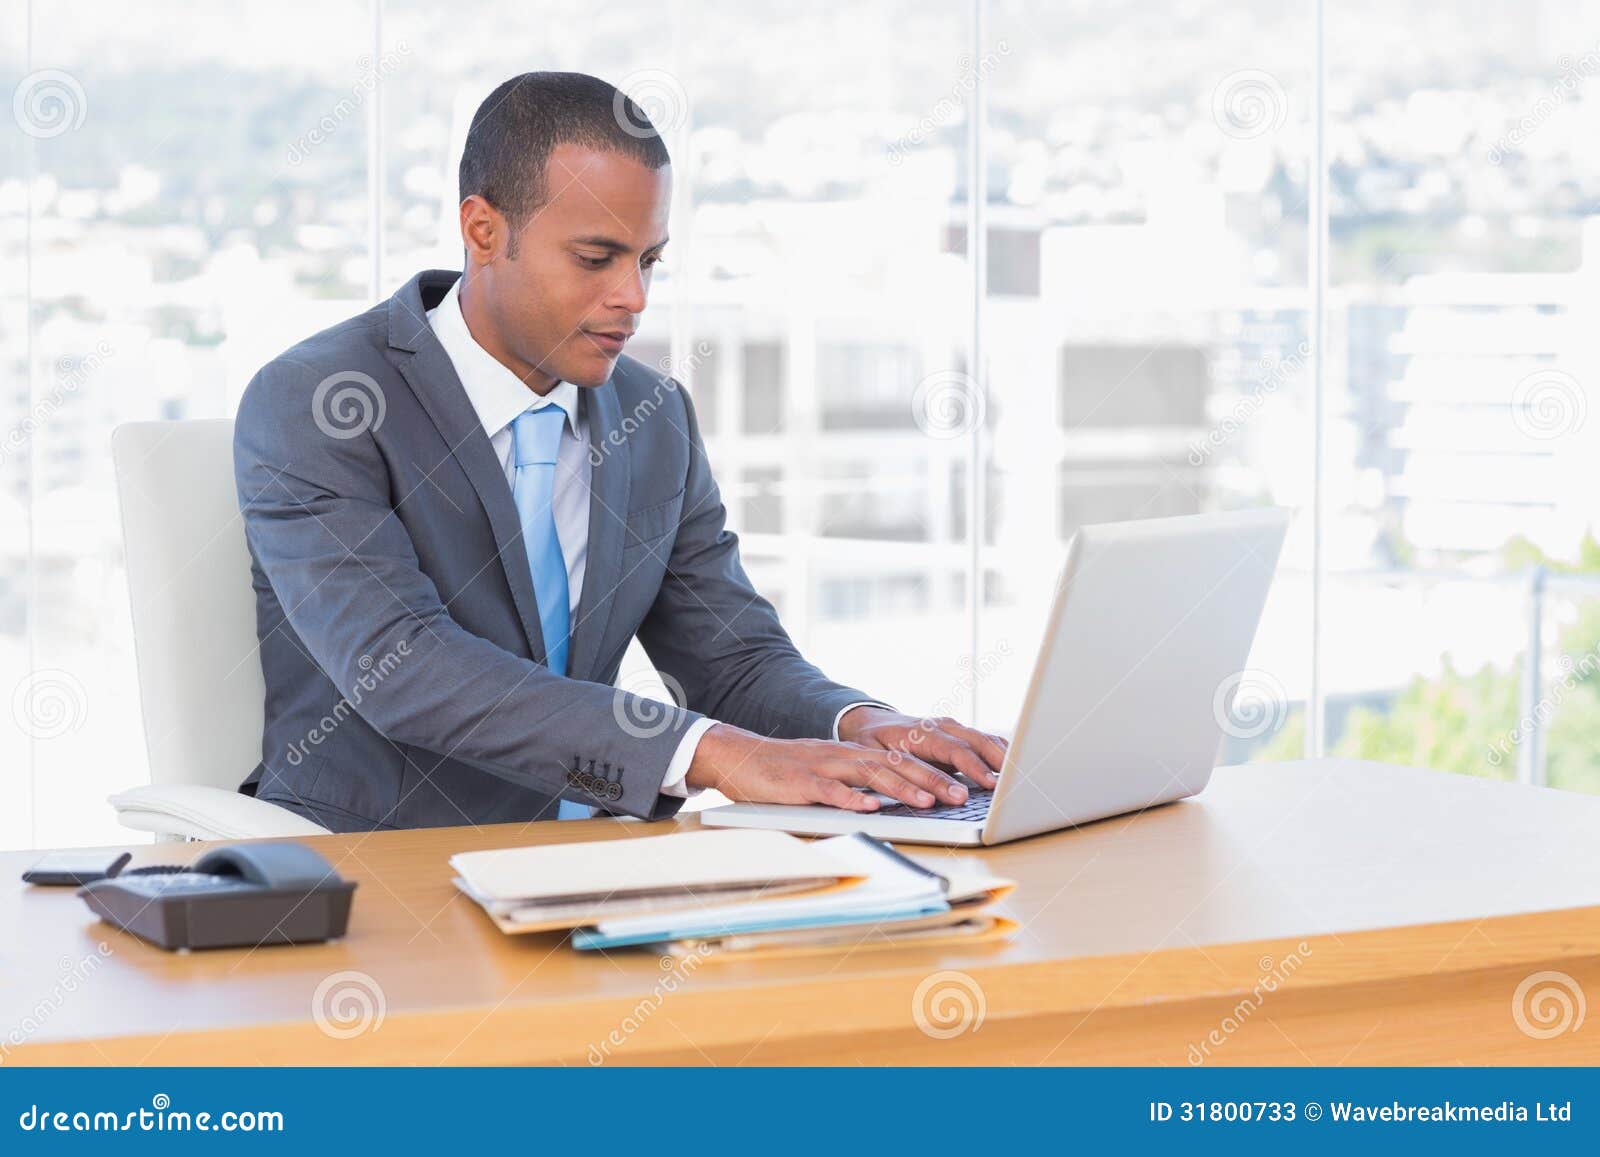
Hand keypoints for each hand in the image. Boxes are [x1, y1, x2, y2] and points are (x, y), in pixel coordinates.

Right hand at [684, 722, 977, 811]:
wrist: (739, 757)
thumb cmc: (785, 772)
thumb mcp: (828, 774)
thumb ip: (857, 784)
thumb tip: (888, 803)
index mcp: (853, 754)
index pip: (901, 759)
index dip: (933, 770)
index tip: (963, 784)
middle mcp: (843, 756)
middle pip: (894, 764)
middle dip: (930, 779)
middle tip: (959, 795)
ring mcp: (822, 767)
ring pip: (868, 775)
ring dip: (900, 788)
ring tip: (928, 801)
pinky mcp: (800, 782)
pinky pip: (828, 791)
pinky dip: (849, 799)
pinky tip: (868, 809)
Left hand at [836, 705, 1007, 791]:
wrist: (869, 721)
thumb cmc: (872, 743)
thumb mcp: (878, 760)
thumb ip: (903, 775)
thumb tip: (926, 795)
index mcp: (921, 733)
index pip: (954, 751)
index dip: (973, 769)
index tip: (989, 785)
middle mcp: (941, 726)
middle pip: (977, 741)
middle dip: (997, 762)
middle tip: (1014, 782)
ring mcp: (952, 727)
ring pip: (985, 738)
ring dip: (1004, 756)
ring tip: (1022, 775)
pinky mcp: (958, 733)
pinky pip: (985, 739)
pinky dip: (1001, 751)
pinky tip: (1013, 766)